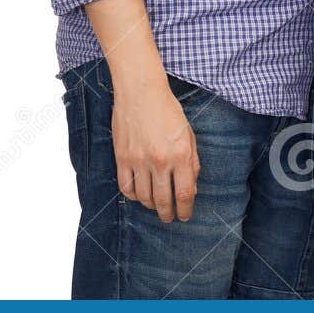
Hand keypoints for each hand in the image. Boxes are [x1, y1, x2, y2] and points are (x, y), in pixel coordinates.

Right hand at [111, 74, 200, 222]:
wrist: (141, 94)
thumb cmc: (168, 111)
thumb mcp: (189, 134)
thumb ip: (191, 161)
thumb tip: (191, 185)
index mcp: (180, 154)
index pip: (184, 192)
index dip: (186, 208)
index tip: (186, 215)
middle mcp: (159, 161)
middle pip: (163, 200)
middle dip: (168, 213)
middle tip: (170, 218)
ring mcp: (138, 162)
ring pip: (144, 197)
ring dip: (152, 206)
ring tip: (157, 206)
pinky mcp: (122, 159)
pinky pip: (126, 188)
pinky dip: (134, 196)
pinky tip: (140, 196)